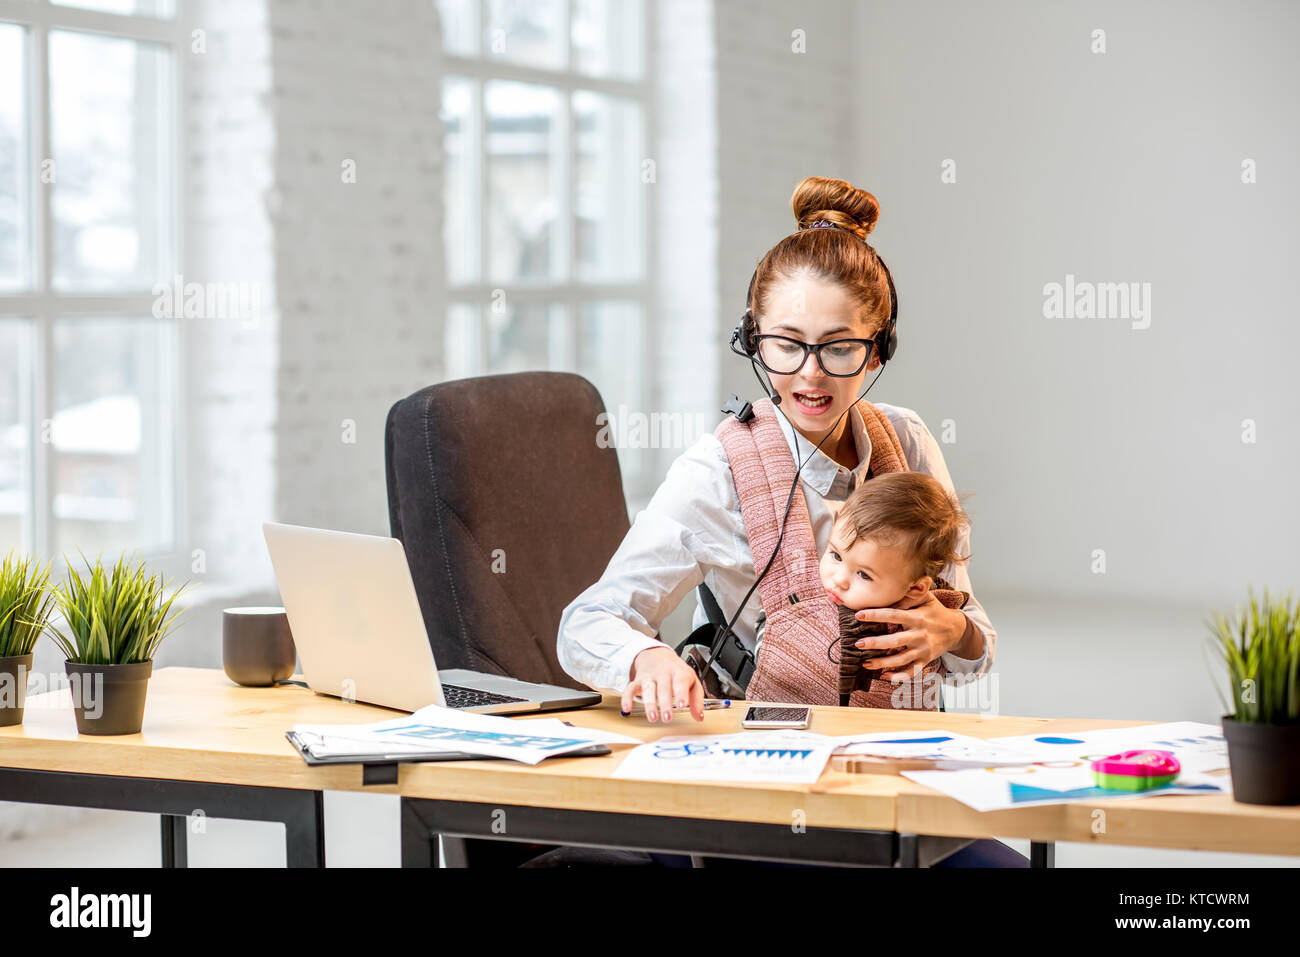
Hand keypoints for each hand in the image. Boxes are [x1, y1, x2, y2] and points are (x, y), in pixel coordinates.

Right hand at [621, 645, 704, 722]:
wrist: (658, 654)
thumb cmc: (677, 672)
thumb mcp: (692, 681)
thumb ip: (696, 699)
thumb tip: (699, 717)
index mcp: (679, 672)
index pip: (680, 682)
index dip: (681, 693)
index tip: (682, 705)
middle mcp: (664, 673)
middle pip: (664, 688)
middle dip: (665, 703)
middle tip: (668, 717)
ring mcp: (650, 677)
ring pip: (648, 689)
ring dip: (650, 703)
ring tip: (652, 717)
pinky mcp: (638, 681)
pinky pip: (630, 688)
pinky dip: (627, 698)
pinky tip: (627, 708)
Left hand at [850, 593, 967, 681]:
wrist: (956, 629)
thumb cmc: (935, 611)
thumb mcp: (926, 598)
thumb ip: (911, 593)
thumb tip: (895, 586)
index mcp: (917, 618)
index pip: (894, 615)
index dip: (876, 615)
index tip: (858, 615)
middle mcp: (920, 635)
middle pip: (895, 641)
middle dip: (875, 643)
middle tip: (858, 644)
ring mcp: (922, 650)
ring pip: (901, 659)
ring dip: (882, 663)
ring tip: (865, 663)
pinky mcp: (925, 661)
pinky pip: (912, 672)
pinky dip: (899, 676)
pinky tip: (884, 676)